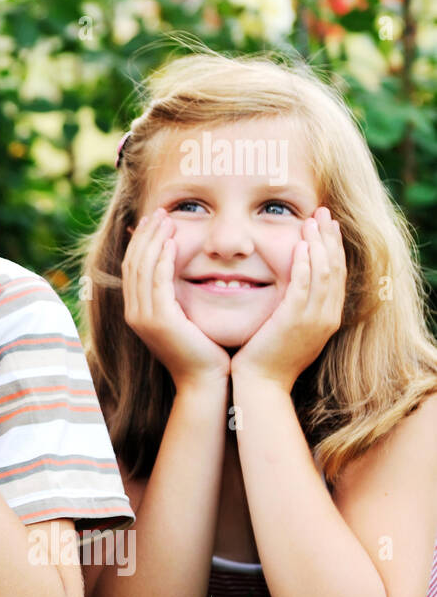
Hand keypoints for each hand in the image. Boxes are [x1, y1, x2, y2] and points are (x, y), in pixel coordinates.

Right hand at [122, 208, 231, 390]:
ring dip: (153, 240)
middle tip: (160, 212)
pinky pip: (157, 281)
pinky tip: (172, 241)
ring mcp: (143, 317)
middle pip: (133, 263)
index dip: (141, 241)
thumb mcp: (186, 318)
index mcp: (138, 312)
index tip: (155, 220)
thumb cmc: (204, 351)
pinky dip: (162, 258)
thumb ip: (179, 295)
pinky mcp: (159, 320)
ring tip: (166, 219)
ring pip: (141, 268)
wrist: (206, 381)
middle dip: (145, 235)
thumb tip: (186, 271)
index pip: (133, 268)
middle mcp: (134, 313)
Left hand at [232, 207, 344, 392]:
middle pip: (336, 268)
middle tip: (324, 212)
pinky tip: (302, 244)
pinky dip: (306, 263)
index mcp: (326, 318)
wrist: (260, 385)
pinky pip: (305, 285)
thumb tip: (285, 286)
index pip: (336, 275)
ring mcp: (314, 319)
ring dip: (319, 242)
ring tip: (313, 219)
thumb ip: (291, 307)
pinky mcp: (295, 321)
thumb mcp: (285, 329)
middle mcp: (326, 317)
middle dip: (330, 238)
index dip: (333, 248)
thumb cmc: (265, 359)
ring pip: (325, 272)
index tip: (327, 226)